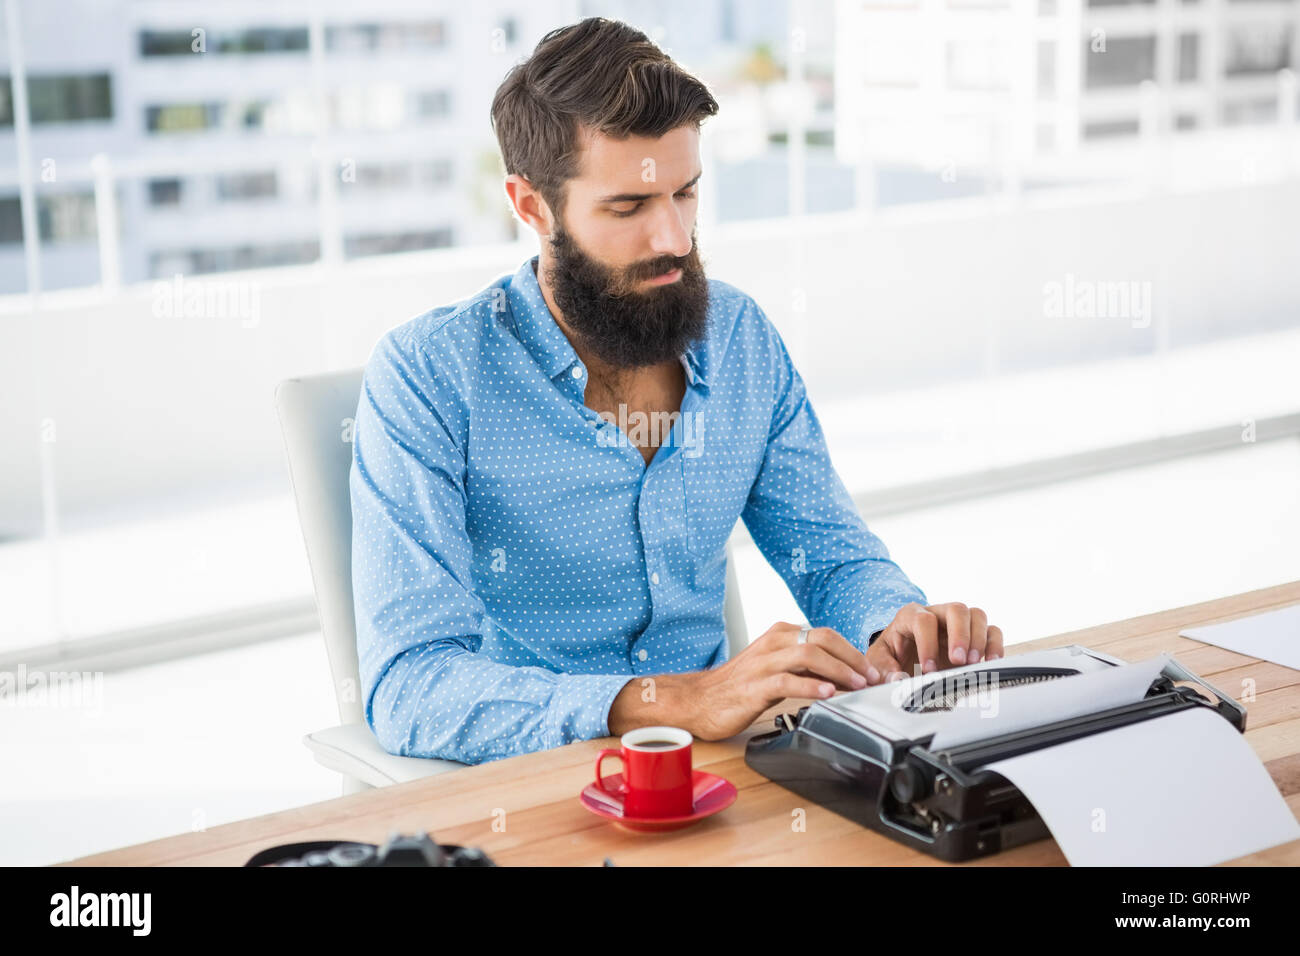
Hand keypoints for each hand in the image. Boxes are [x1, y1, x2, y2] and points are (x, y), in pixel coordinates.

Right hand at [687, 621, 874, 739]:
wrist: (698, 701)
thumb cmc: (739, 686)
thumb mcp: (777, 669)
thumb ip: (805, 668)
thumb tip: (843, 675)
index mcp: (781, 635)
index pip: (826, 635)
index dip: (854, 652)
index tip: (873, 672)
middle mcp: (774, 643)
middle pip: (823, 639)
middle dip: (853, 658)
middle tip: (872, 678)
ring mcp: (763, 663)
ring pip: (809, 655)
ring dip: (839, 670)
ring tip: (857, 686)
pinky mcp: (755, 686)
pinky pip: (787, 681)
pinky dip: (811, 687)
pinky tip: (827, 694)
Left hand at [868, 602, 1002, 680]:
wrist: (902, 658)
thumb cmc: (891, 657)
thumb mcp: (877, 662)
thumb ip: (882, 670)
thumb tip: (897, 678)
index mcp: (910, 616)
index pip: (923, 620)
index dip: (928, 643)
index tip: (929, 669)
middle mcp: (937, 613)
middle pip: (956, 609)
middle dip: (960, 635)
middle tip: (958, 660)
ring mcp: (958, 622)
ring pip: (977, 615)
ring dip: (979, 639)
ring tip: (973, 664)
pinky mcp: (974, 635)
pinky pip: (992, 631)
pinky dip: (995, 645)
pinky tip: (991, 662)